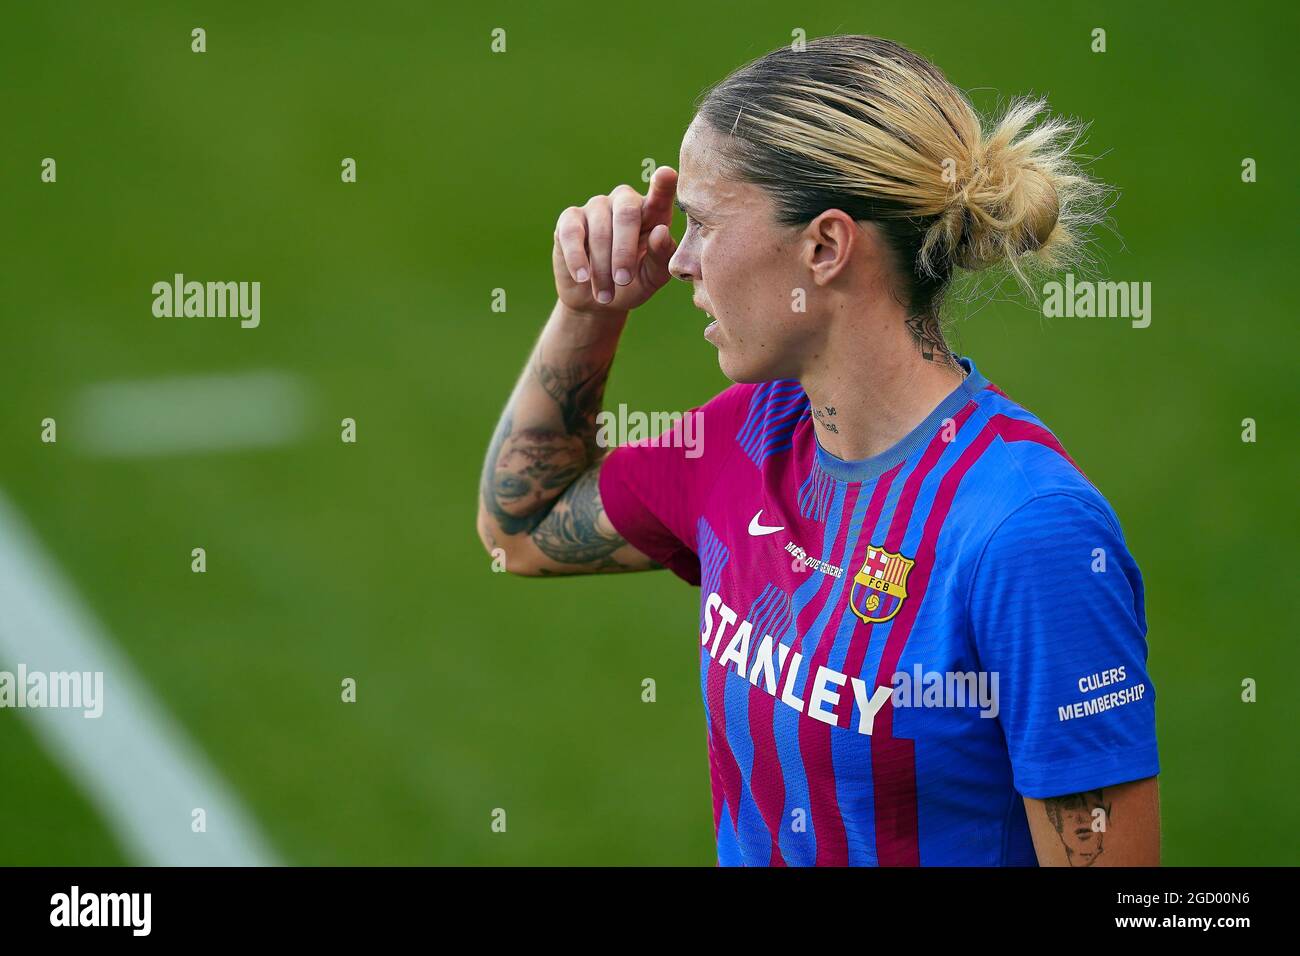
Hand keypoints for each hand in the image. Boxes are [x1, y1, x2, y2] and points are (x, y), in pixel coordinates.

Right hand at [552, 166, 678, 315]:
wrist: (596, 301)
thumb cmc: (632, 284)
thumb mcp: (652, 277)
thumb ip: (661, 256)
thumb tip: (660, 232)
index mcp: (652, 212)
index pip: (661, 194)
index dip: (663, 184)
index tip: (667, 175)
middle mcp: (624, 202)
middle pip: (626, 213)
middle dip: (624, 251)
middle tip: (623, 281)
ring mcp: (596, 207)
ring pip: (600, 230)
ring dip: (602, 267)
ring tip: (605, 295)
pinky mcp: (570, 219)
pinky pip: (572, 233)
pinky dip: (577, 257)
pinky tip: (582, 277)